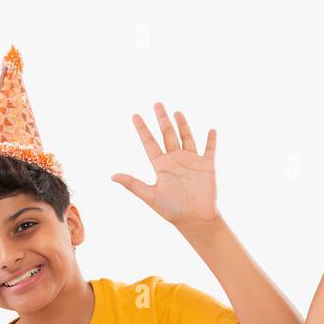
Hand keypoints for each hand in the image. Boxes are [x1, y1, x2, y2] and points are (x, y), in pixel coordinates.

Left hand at [112, 103, 218, 227]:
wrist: (195, 219)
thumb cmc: (172, 210)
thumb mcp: (151, 196)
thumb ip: (133, 184)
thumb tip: (112, 176)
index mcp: (161, 166)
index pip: (149, 143)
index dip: (142, 129)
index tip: (135, 116)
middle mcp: (175, 160)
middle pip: (167, 134)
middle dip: (162, 119)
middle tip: (157, 104)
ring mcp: (191, 161)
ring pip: (186, 137)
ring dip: (182, 125)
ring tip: (177, 112)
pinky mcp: (206, 166)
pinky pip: (209, 149)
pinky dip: (211, 140)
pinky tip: (211, 130)